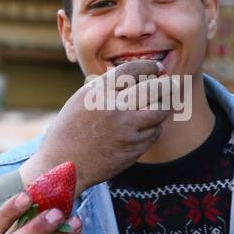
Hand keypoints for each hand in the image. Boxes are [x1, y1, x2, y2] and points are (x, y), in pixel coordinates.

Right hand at [20, 59, 171, 193]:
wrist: (62, 166)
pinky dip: (153, 128)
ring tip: (160, 106)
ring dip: (163, 107)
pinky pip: (154, 132)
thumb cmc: (68, 134)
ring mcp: (126, 129)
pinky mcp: (133, 148)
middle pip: (154, 88)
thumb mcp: (79, 102)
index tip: (156, 68)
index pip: (132, 70)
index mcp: (97, 92)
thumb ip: (104, 88)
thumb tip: (133, 77)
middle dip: (166, 84)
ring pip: (160, 111)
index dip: (149, 67)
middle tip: (171, 84)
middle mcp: (114, 107)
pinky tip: (144, 129)